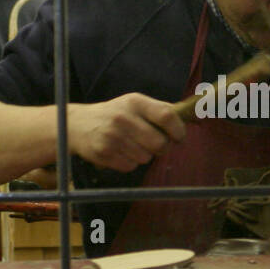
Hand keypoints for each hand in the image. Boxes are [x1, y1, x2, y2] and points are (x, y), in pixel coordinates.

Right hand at [66, 94, 185, 171]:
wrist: (77, 125)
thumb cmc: (113, 114)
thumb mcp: (134, 104)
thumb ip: (159, 110)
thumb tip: (192, 117)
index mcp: (135, 102)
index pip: (166, 116)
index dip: (178, 130)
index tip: (180, 137)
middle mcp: (124, 117)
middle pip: (159, 143)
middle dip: (162, 148)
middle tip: (155, 144)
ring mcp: (113, 136)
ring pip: (146, 157)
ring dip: (143, 155)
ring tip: (130, 145)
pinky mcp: (104, 153)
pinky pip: (131, 166)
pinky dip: (129, 163)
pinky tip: (120, 152)